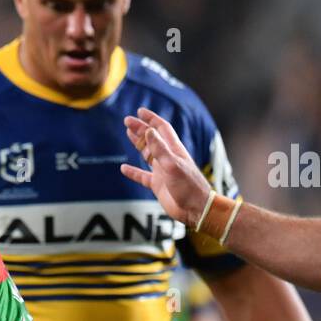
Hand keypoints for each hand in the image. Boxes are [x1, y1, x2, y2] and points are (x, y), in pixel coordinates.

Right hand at [119, 107, 213, 224]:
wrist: (196, 209)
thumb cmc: (189, 186)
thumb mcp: (173, 165)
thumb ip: (160, 149)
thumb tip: (148, 131)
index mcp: (173, 150)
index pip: (161, 129)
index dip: (151, 119)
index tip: (139, 112)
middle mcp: (167, 158)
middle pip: (152, 139)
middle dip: (140, 129)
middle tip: (127, 121)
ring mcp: (162, 171)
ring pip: (147, 154)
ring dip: (138, 144)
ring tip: (128, 134)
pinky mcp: (158, 185)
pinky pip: (142, 176)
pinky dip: (133, 171)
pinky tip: (123, 168)